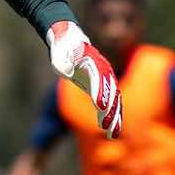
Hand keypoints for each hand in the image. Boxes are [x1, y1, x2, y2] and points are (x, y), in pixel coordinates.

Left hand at [48, 21, 121, 138]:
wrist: (70, 40)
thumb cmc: (63, 48)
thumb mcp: (60, 52)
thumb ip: (63, 58)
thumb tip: (65, 66)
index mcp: (92, 64)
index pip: (98, 81)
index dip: (100, 94)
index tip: (101, 108)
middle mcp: (103, 72)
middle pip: (110, 93)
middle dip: (111, 111)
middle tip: (110, 128)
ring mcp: (105, 78)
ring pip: (114, 99)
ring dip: (115, 116)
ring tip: (114, 133)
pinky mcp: (104, 85)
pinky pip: (111, 101)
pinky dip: (113, 114)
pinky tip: (111, 128)